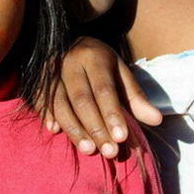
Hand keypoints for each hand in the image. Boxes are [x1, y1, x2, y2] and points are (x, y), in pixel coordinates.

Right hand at [41, 36, 161, 157]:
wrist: (64, 41)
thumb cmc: (98, 62)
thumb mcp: (119, 72)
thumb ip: (135, 96)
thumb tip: (156, 120)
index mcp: (93, 57)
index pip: (104, 89)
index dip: (112, 113)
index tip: (121, 137)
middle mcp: (69, 62)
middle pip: (82, 99)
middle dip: (96, 127)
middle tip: (109, 152)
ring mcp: (50, 71)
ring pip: (60, 103)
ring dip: (74, 128)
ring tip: (88, 150)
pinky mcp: (37, 80)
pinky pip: (40, 100)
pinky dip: (47, 115)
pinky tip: (55, 131)